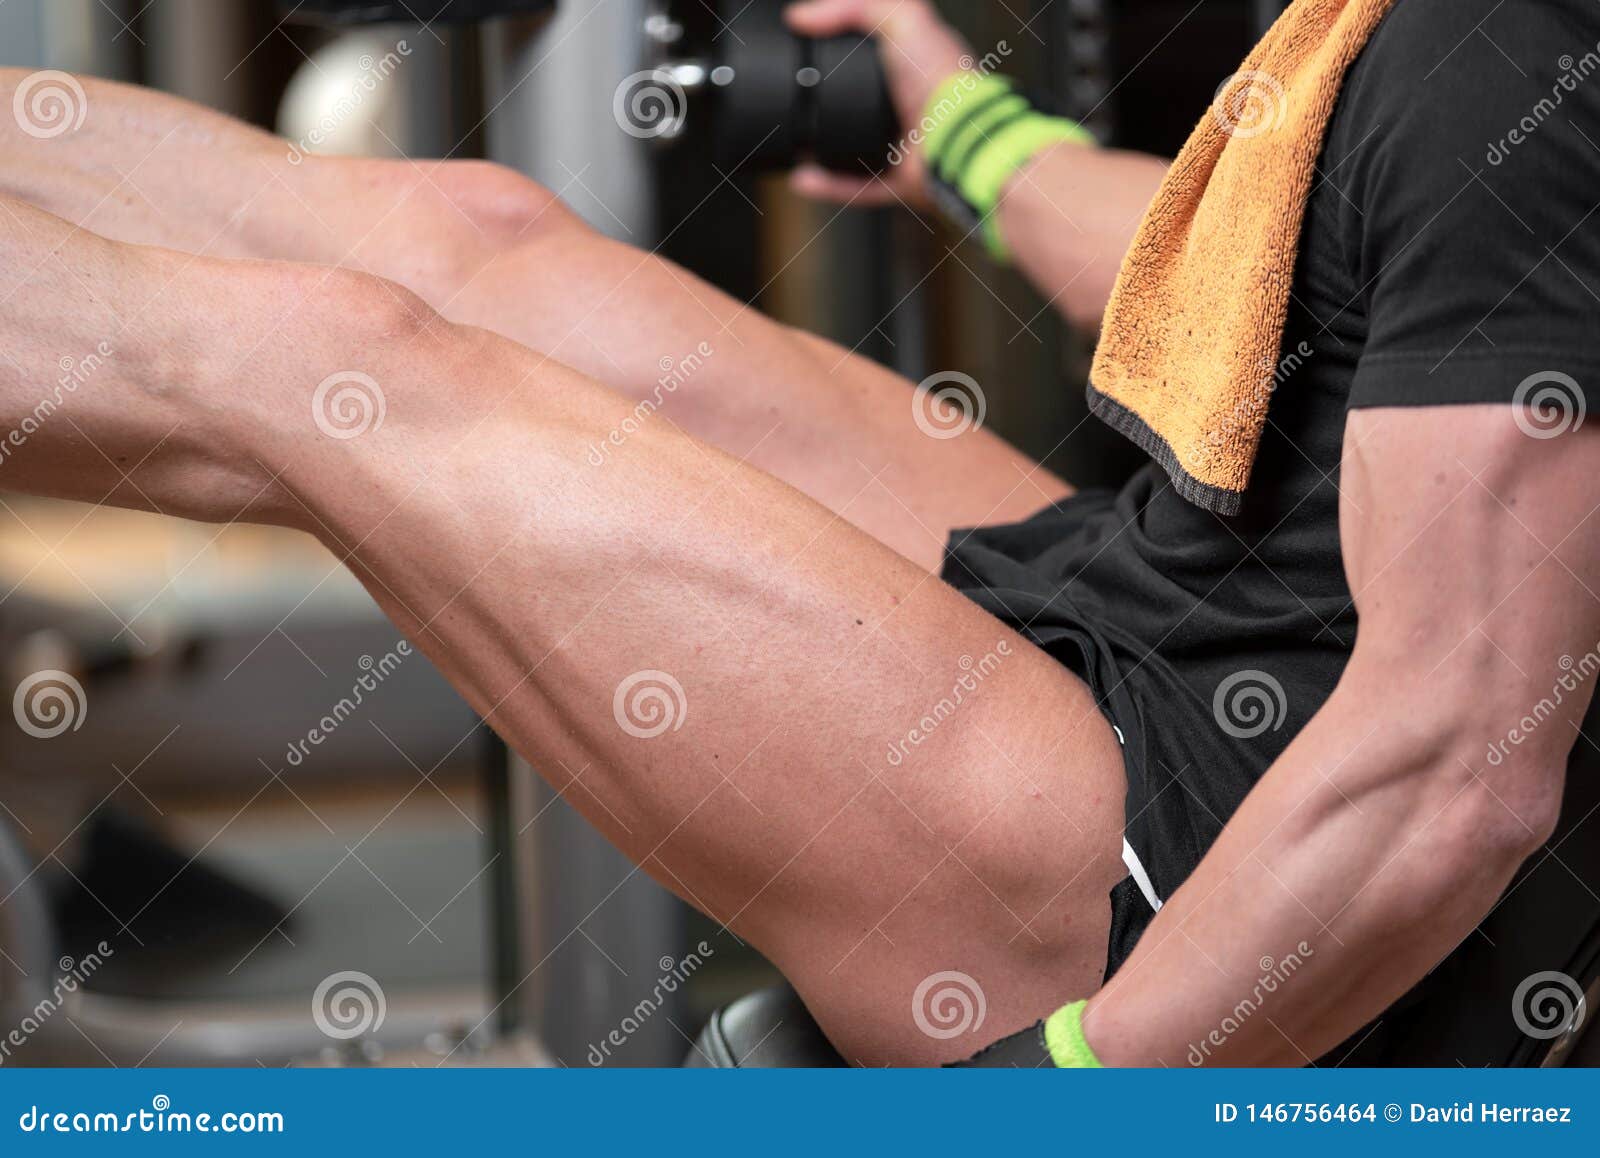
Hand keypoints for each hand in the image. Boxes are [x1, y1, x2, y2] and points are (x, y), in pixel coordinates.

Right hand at [784, 0, 973, 207]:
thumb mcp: (901, 18)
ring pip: (856, 149)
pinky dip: (829, 185)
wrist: (958, 138)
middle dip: (827, 105)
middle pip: (861, 104)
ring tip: (796, 144)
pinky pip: (858, 187)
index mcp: (916, 68)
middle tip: (798, 100)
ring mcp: (906, 147)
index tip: (809, 51)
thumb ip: (854, 8)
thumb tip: (802, 16)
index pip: (873, 55)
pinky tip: (802, 177)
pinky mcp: (900, 181)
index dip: (842, 51)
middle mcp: (911, 108)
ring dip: (823, 149)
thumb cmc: (941, 78)